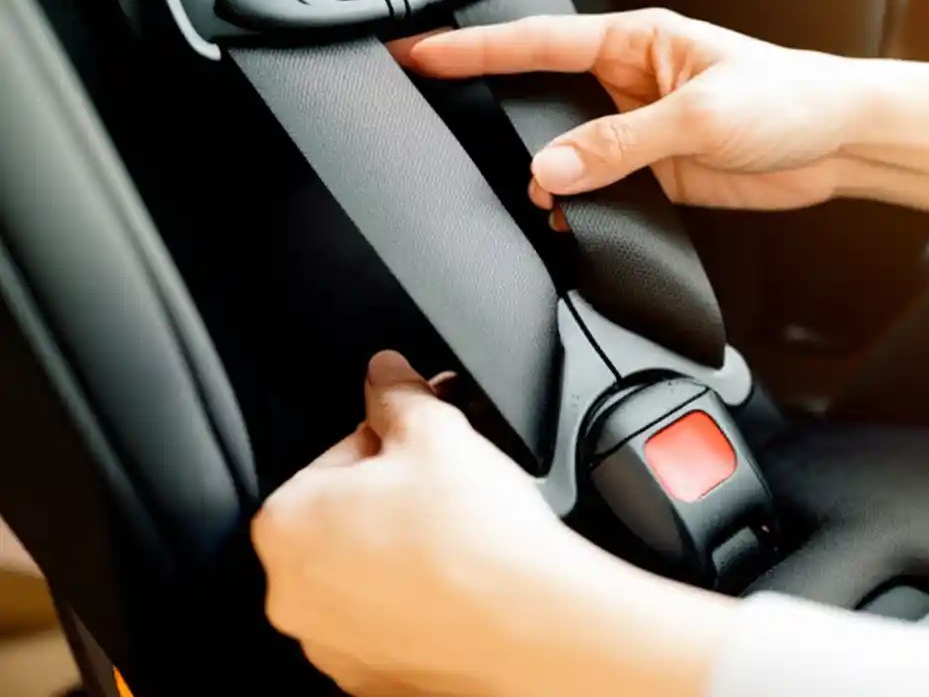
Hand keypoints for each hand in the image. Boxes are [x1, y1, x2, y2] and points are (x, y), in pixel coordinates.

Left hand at [253, 351, 734, 696]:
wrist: (533, 625)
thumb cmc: (478, 538)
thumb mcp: (436, 429)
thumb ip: (398, 391)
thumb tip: (386, 371)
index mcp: (287, 523)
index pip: (334, 457)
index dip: (390, 447)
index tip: (426, 453)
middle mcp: (292, 594)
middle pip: (343, 521)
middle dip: (391, 502)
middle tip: (448, 496)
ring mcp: (331, 644)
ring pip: (365, 578)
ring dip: (402, 556)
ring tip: (459, 544)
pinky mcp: (373, 679)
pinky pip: (390, 627)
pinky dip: (417, 608)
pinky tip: (460, 590)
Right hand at [389, 9, 866, 211]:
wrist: (842, 144)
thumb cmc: (790, 99)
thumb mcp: (698, 116)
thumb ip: (621, 143)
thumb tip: (556, 167)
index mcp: (634, 41)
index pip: (535, 43)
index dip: (471, 49)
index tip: (418, 52)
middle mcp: (630, 82)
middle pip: (543, 100)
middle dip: (504, 122)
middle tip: (464, 140)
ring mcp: (641, 130)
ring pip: (570, 154)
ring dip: (552, 177)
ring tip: (544, 196)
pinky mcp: (659, 173)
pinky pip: (602, 189)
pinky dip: (584, 206)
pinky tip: (577, 217)